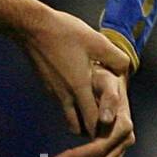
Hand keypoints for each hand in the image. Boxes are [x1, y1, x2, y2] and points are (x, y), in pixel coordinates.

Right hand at [14, 3, 130, 139]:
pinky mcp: (46, 85)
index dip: (104, 128)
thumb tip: (125, 70)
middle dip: (91, 129)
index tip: (113, 123)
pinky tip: (78, 89)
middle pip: (78, 127)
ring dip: (80, 118)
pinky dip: (71, 105)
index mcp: (79, 88)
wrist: (30, 27)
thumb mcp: (96, 41)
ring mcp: (53, 92)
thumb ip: (116, 58)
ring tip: (92, 105)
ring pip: (68, 117)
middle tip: (103, 120)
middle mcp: (64, 96)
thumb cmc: (64, 32)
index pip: (92, 123)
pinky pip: (62, 104)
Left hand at [50, 64, 134, 156]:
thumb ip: (109, 99)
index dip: (75, 156)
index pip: (97, 149)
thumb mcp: (106, 83)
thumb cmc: (104, 81)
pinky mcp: (116, 152)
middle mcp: (126, 140)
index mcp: (123, 127)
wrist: (109, 82)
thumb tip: (105, 120)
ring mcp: (122, 147)